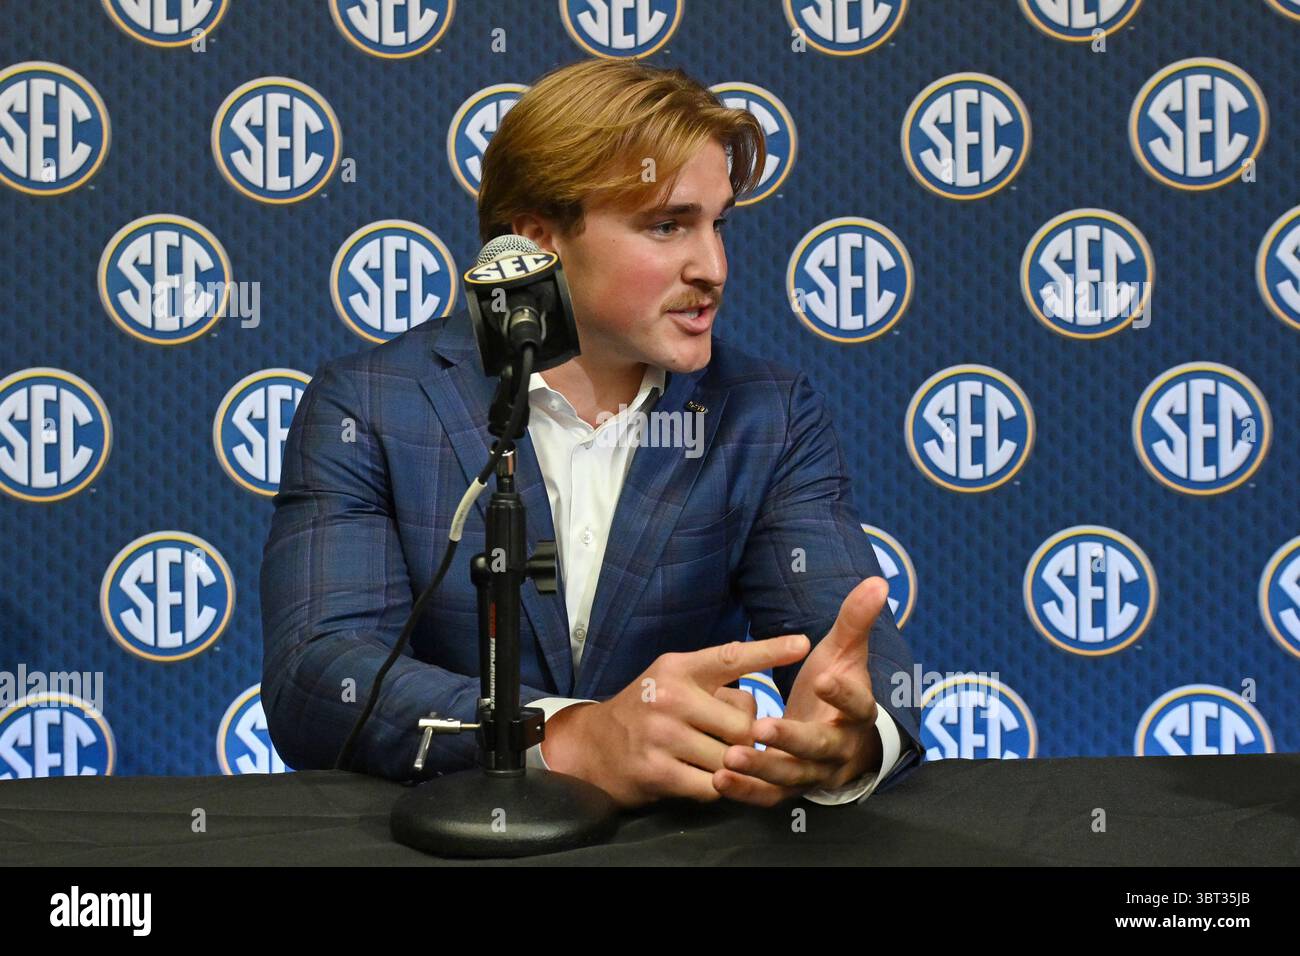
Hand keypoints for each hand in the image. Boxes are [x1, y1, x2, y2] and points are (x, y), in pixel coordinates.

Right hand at [540, 635, 810, 808]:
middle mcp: (670, 696)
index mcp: (679, 668)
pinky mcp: (657, 770)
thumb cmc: (647, 711)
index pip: (732, 657)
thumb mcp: (674, 683)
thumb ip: (715, 687)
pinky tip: (694, 774)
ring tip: (707, 756)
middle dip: (745, 738)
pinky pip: (712, 786)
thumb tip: (759, 709)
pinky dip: (713, 786)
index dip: (769, 651)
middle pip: (743, 724)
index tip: (803, 645)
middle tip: (726, 740)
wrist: (595, 747)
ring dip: (729, 766)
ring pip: (731, 758)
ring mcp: (662, 734)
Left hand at [713, 577, 887, 806]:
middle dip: (792, 739)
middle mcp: (840, 748)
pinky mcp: (790, 789)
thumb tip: (878, 580)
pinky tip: (719, 779)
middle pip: (820, 748)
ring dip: (761, 769)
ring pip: (792, 776)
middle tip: (761, 728)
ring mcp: (814, 772)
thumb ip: (855, 619)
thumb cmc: (835, 684)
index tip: (823, 677)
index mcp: (858, 713)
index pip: (858, 705)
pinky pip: (769, 797)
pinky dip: (746, 792)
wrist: (836, 736)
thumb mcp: (844, 652)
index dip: (843, 694)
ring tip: (729, 757)